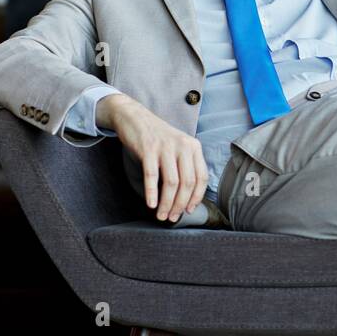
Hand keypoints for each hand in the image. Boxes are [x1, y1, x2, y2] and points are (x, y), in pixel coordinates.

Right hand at [97, 93, 206, 221]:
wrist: (135, 117)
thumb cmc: (157, 138)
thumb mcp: (178, 148)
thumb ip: (185, 166)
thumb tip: (187, 198)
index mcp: (194, 147)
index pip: (201, 178)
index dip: (196, 197)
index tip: (189, 210)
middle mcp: (183, 146)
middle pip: (187, 183)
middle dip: (180, 204)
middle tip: (172, 217)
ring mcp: (166, 147)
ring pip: (171, 182)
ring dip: (166, 203)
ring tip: (161, 215)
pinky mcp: (149, 148)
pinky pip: (152, 175)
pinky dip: (152, 192)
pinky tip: (150, 204)